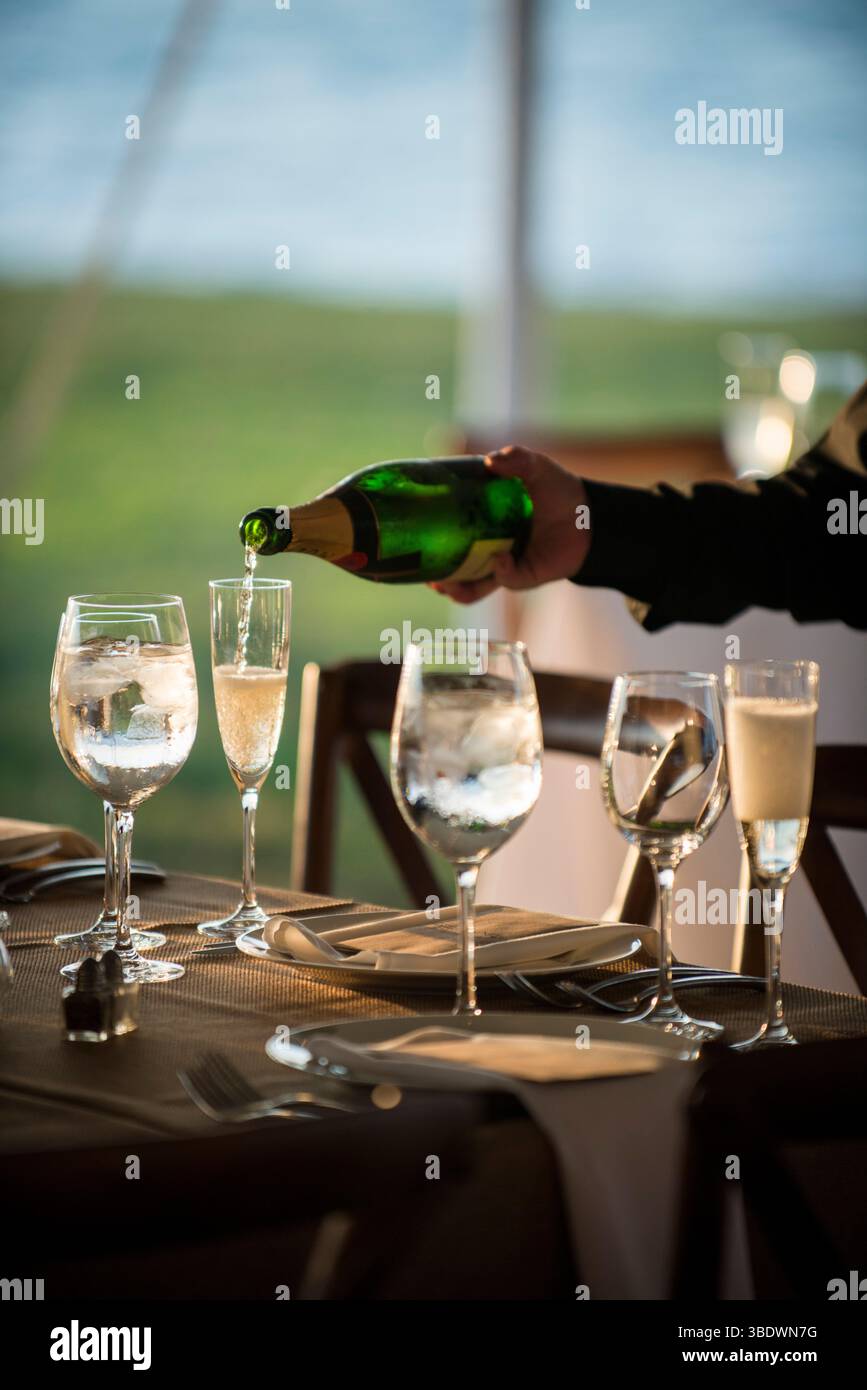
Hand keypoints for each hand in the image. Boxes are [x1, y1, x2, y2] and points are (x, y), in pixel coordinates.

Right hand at [431, 446, 591, 603]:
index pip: (446, 527)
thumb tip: (492, 460)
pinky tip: (500, 561)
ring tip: (442, 584)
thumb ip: (517, 458)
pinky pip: (502, 580)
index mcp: (480, 518)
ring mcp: (501, 562)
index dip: (427, 532)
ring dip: (454, 586)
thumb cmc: (559, 491)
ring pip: (469, 583)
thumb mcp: (537, 468)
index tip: (409, 530)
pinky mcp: (521, 576)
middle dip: (433, 573)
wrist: (591, 519)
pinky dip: (499, 572)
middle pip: (449, 563)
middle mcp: (485, 544)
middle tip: (422, 571)